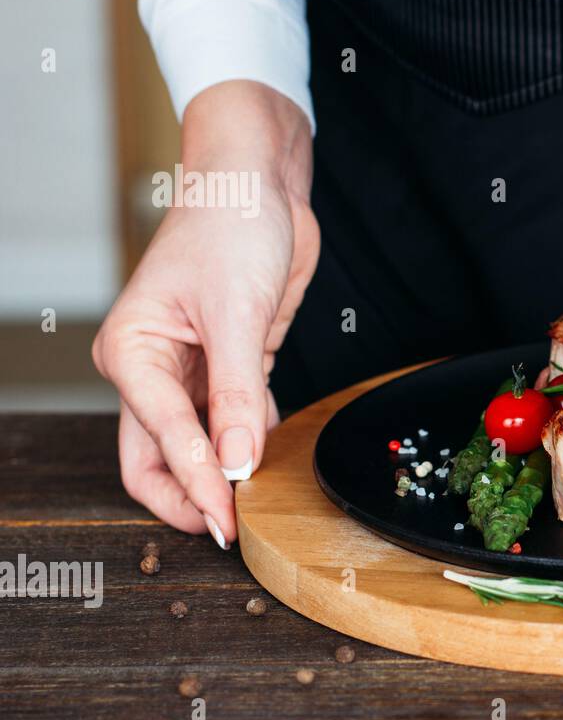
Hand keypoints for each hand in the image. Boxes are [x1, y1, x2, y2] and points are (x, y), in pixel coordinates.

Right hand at [93, 81, 317, 546]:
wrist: (259, 185)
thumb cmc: (230, 228)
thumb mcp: (237, 315)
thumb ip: (239, 396)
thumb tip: (236, 468)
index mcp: (133, 353)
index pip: (161, 441)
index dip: (195, 487)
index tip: (227, 525)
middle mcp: (153, 368)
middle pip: (158, 458)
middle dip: (191, 497)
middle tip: (231, 533)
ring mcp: (193, 370)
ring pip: (195, 447)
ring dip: (222, 477)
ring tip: (255, 513)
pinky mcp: (231, 366)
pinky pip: (234, 422)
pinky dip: (250, 445)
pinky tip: (272, 464)